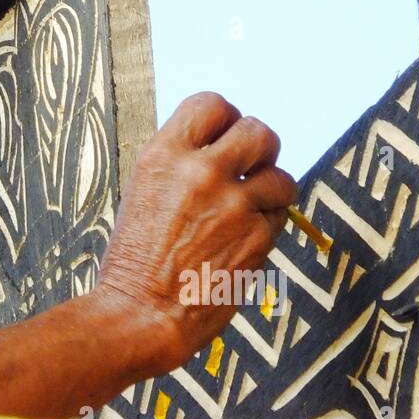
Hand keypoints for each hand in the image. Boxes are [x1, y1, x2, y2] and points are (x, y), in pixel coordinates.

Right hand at [94, 91, 297, 375]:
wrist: (139, 315)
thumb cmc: (135, 260)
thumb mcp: (145, 192)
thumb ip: (182, 165)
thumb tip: (221, 149)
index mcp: (164, 156)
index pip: (212, 104)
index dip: (226, 119)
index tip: (225, 137)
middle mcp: (201, 172)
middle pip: (259, 132)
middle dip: (261, 151)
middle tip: (251, 170)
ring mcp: (234, 205)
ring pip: (282, 177)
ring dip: (272, 192)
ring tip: (250, 212)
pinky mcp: (258, 238)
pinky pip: (280, 218)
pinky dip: (268, 226)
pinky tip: (243, 242)